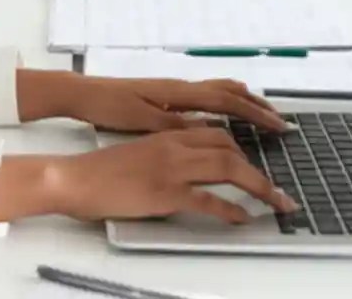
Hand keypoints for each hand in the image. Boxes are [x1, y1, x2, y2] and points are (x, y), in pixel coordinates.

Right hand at [53, 128, 297, 223]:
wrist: (75, 178)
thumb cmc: (101, 170)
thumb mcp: (139, 152)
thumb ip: (166, 153)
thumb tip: (188, 165)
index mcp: (167, 135)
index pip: (215, 133)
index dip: (240, 148)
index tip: (254, 163)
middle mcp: (174, 146)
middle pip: (229, 148)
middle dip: (257, 168)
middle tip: (275, 189)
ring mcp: (172, 169)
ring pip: (228, 168)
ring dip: (258, 186)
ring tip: (275, 202)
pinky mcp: (166, 194)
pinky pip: (209, 201)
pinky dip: (231, 210)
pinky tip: (242, 218)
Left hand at [73, 75, 287, 133]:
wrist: (83, 93)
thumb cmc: (109, 106)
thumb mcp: (142, 121)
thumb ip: (176, 124)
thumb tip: (211, 127)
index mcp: (178, 93)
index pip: (227, 101)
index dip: (255, 113)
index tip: (278, 125)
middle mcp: (179, 86)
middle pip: (228, 91)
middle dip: (256, 105)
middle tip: (280, 120)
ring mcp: (172, 89)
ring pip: (217, 89)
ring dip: (242, 100)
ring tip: (261, 113)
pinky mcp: (163, 95)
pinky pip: (204, 95)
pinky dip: (224, 101)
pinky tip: (223, 113)